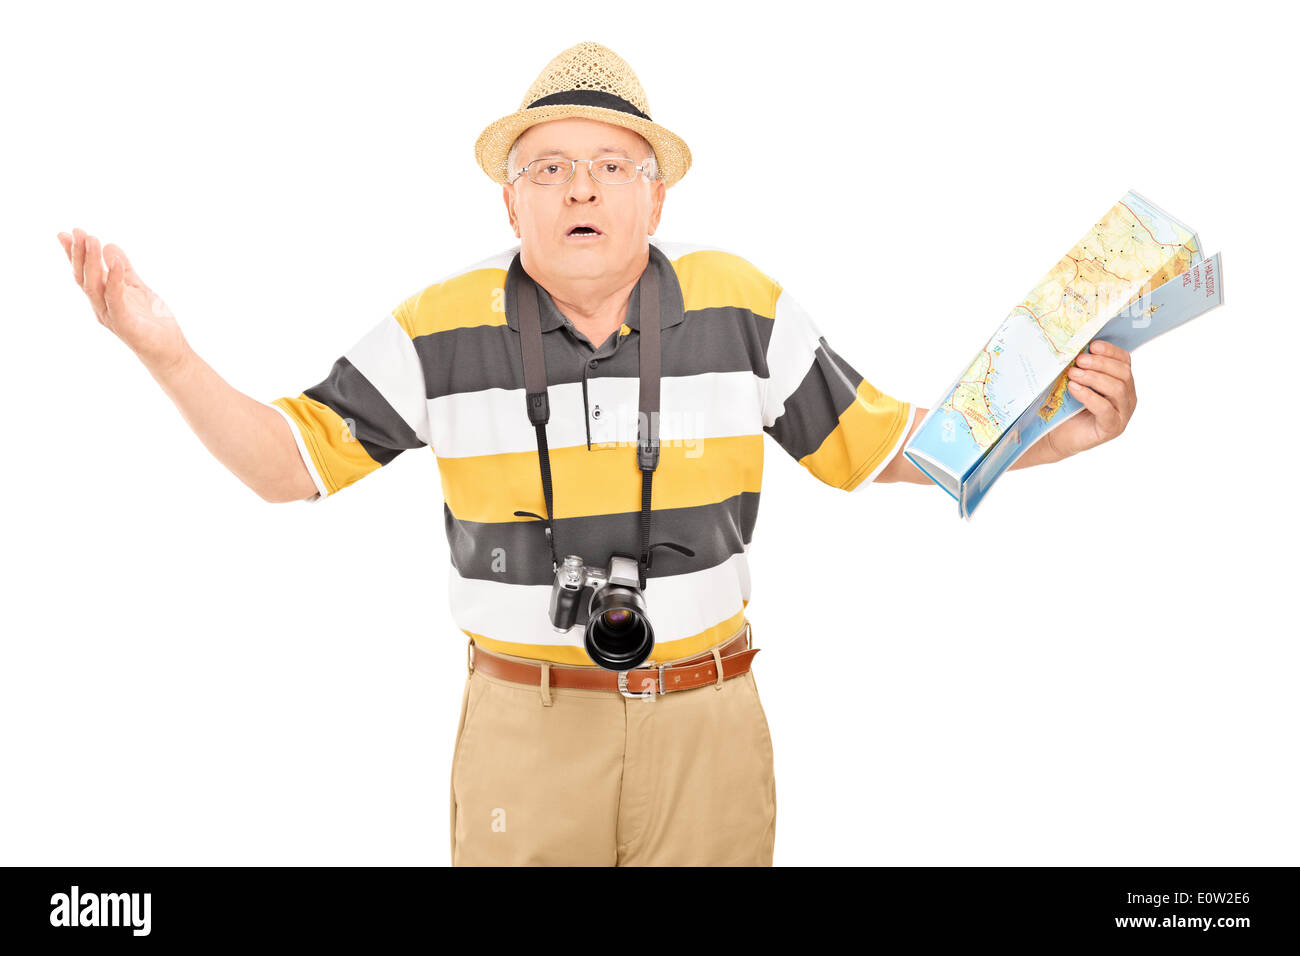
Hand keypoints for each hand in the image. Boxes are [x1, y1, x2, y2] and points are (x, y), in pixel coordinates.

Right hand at [57, 228, 188, 373]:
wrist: (170, 351)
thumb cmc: (152, 322)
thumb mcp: (138, 288)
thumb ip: (124, 270)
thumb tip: (109, 245)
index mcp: (103, 297)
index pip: (84, 273)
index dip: (74, 254)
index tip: (66, 233)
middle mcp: (101, 307)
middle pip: (84, 277)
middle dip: (79, 254)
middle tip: (78, 232)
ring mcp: (110, 316)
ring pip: (94, 286)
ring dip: (92, 262)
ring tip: (93, 239)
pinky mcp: (124, 324)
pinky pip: (116, 299)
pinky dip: (115, 280)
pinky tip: (117, 263)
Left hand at [1045, 340, 1136, 460]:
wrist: (1056, 434)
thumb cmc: (1066, 406)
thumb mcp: (1075, 381)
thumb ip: (1082, 366)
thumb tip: (1077, 347)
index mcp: (1122, 382)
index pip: (1124, 360)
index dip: (1111, 351)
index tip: (1093, 345)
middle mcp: (1127, 397)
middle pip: (1123, 373)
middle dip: (1101, 363)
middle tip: (1079, 360)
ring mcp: (1122, 414)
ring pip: (1117, 389)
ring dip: (1093, 378)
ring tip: (1073, 374)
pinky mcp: (1112, 428)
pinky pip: (1106, 409)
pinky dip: (1089, 396)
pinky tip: (1074, 388)